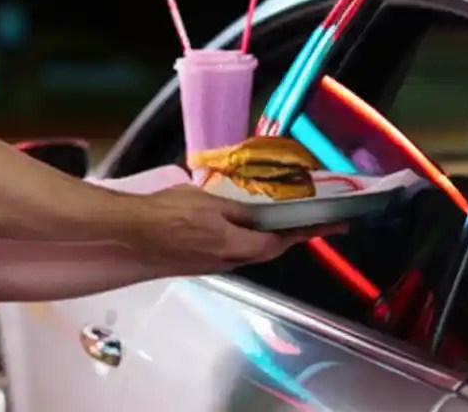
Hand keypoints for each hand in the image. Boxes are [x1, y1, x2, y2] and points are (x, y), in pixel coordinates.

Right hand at [127, 184, 346, 273]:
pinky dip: (245, 241)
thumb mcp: (208, 202)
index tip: (334, 225)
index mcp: (232, 244)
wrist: (132, 230)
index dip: (307, 232)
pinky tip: (240, 228)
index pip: (279, 242)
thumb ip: (239, 211)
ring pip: (249, 254)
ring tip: (278, 222)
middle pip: (266, 252)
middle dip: (288, 237)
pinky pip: (232, 254)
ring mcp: (212, 266)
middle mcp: (227, 261)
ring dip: (266, 240)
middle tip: (307, 221)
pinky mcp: (198, 264)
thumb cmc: (168, 211)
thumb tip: (264, 215)